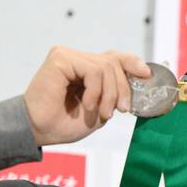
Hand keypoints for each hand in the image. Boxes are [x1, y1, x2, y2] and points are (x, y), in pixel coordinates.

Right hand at [23, 46, 151, 146]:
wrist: (40, 130)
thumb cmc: (65, 123)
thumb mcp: (100, 109)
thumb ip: (115, 94)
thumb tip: (140, 78)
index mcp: (86, 69)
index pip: (114, 58)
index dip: (132, 63)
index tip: (146, 74)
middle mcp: (77, 58)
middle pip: (114, 62)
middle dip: (122, 89)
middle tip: (120, 111)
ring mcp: (68, 56)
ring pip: (106, 67)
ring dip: (109, 94)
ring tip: (101, 112)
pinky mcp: (60, 58)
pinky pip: (93, 71)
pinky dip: (95, 91)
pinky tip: (87, 104)